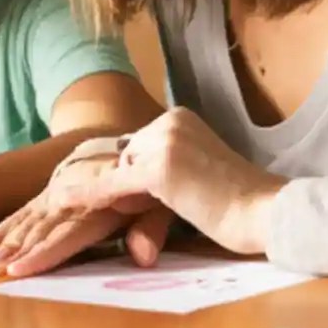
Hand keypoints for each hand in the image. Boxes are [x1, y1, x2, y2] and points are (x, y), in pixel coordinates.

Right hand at [0, 155, 173, 276]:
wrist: (138, 138)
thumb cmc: (154, 177)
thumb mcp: (162, 201)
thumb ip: (151, 229)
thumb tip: (142, 258)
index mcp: (99, 200)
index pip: (67, 232)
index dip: (44, 252)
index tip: (19, 268)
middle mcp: (73, 193)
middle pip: (40, 225)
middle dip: (15, 247)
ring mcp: (58, 188)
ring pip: (25, 217)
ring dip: (1, 238)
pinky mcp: (51, 188)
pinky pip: (23, 211)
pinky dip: (1, 229)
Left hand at [56, 108, 287, 253]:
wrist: (267, 211)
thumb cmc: (240, 200)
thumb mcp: (196, 170)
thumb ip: (164, 167)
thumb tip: (128, 184)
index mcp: (180, 117)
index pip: (138, 146)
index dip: (138, 176)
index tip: (153, 193)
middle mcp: (170, 121)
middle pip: (126, 157)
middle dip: (130, 185)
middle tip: (165, 202)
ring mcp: (164, 143)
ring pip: (121, 171)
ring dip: (127, 196)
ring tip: (172, 203)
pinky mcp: (158, 171)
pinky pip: (113, 185)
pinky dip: (87, 194)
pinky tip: (60, 200)